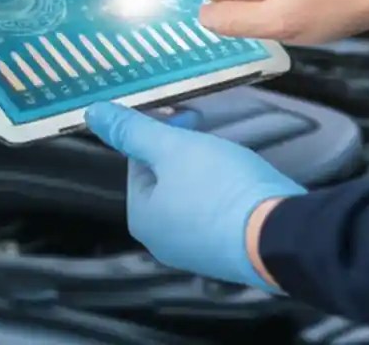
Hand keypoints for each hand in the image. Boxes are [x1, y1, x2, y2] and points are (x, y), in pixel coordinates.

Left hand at [85, 101, 306, 290]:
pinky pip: (216, 214)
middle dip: (184, 152)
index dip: (159, 133)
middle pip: (165, 181)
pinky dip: (225, 193)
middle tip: (208, 134)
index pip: (138, 164)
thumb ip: (131, 129)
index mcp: (142, 218)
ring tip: (229, 157)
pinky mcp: (229, 254)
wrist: (278, 234)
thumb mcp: (173, 147)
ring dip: (205, 170)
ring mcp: (198, 252)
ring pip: (192, 196)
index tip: (185, 116)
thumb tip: (91, 113)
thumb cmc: (219, 188)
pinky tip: (243, 182)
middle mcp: (163, 242)